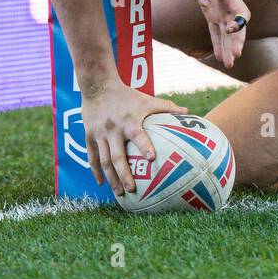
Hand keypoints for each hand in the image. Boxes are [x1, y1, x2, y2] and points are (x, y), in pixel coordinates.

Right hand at [81, 76, 187, 194]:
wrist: (98, 85)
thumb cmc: (126, 94)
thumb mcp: (147, 99)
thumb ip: (167, 107)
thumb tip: (188, 112)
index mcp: (129, 121)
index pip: (138, 135)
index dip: (144, 145)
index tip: (152, 158)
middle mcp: (113, 129)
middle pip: (117, 156)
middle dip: (124, 174)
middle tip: (132, 189)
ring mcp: (99, 134)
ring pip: (104, 160)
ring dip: (111, 178)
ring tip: (119, 193)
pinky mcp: (89, 135)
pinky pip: (92, 156)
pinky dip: (96, 171)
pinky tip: (101, 183)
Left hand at [196, 0, 249, 68]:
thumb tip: (203, 2)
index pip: (240, 12)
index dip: (239, 22)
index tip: (232, 28)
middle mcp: (230, 8)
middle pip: (237, 28)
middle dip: (236, 42)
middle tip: (236, 56)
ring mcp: (223, 13)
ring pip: (227, 34)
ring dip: (228, 48)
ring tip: (229, 64)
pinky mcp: (214, 16)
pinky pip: (216, 33)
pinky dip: (218, 44)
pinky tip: (218, 57)